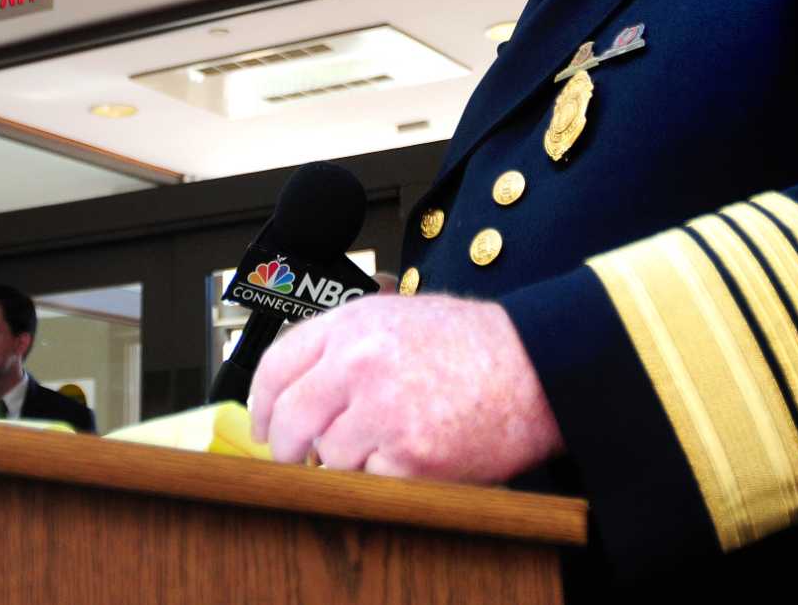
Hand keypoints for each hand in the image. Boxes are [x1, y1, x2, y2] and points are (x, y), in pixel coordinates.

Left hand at [247, 293, 563, 481]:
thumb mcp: (399, 316)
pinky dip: (384, 479)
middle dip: (288, 448)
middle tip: (298, 457)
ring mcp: (383, 410)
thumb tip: (296, 386)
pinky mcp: (411, 455)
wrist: (537, 366)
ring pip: (328, 458)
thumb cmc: (474, 343)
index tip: (262, 425)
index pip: (276, 367)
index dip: (260, 404)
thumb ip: (344, 343)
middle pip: (289, 420)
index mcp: (353, 324)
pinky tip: (411, 457)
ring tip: (383, 445)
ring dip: (346, 462)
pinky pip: (370, 482)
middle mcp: (359, 363)